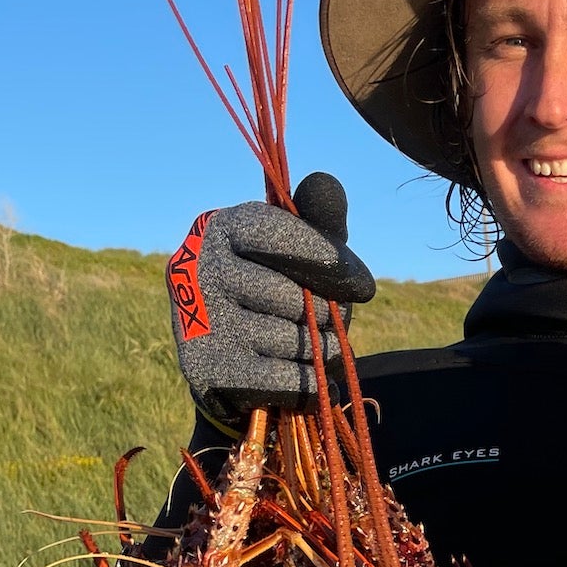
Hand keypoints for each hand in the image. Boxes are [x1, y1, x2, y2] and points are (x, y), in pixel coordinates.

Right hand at [167, 172, 374, 422]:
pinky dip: (311, 383)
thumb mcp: (294, 252)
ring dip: (321, 350)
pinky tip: (314, 379)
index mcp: (221, 228)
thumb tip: (326, 184)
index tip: (364, 287)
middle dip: (327, 314)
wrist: (226, 360)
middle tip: (331, 322)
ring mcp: (203, 322)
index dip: (326, 259)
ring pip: (293, 340)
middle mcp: (202, 271)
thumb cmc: (271, 290)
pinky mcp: (209, 371)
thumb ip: (315, 221)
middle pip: (293, 296)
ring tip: (317, 348)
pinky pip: (287, 378)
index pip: (277, 233)